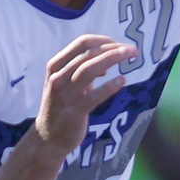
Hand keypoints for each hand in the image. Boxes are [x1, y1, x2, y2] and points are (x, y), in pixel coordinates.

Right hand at [34, 34, 138, 155]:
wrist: (47, 138)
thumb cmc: (59, 107)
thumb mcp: (65, 83)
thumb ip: (82, 70)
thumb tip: (107, 60)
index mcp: (55, 66)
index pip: (81, 43)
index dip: (103, 40)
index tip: (118, 44)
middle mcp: (58, 78)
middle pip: (88, 53)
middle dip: (113, 48)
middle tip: (132, 50)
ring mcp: (65, 95)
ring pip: (89, 69)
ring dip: (112, 59)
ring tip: (130, 57)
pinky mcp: (74, 112)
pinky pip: (94, 96)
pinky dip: (109, 86)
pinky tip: (122, 81)